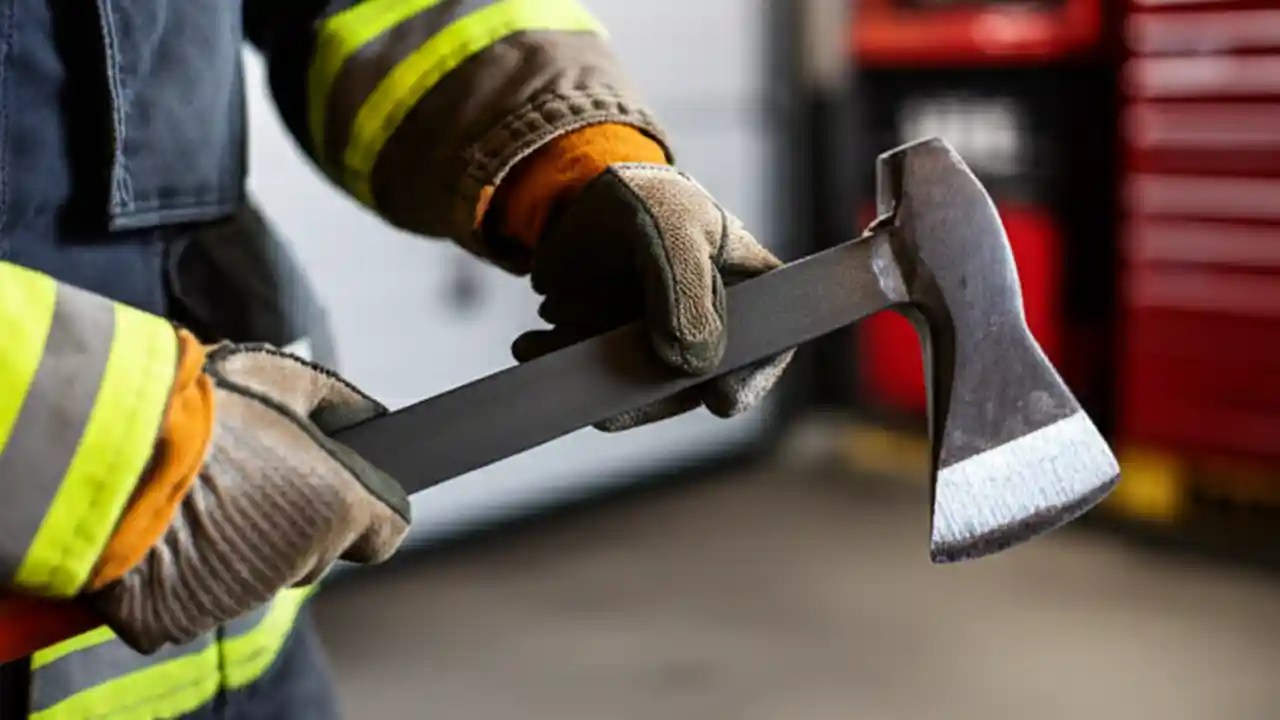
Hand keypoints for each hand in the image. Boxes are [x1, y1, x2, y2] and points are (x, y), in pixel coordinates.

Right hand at [89, 344, 409, 652]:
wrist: (104, 447)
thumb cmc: (198, 404)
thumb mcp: (277, 376)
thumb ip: (333, 399)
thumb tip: (367, 412)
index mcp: (337, 504)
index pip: (385, 531)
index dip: (364, 511)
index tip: (334, 492)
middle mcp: (302, 558)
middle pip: (316, 551)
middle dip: (290, 522)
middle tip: (243, 478)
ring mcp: (244, 593)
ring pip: (257, 574)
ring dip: (237, 543)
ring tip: (194, 495)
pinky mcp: (188, 619)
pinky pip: (198, 597)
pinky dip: (186, 572)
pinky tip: (163, 530)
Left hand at [514, 163, 792, 430]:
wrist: (584, 196)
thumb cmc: (648, 201)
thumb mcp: (671, 228)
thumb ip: (685, 290)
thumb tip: (692, 365)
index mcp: (754, 295)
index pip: (769, 346)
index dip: (751, 379)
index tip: (720, 398)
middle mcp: (715, 333)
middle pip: (692, 385)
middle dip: (641, 394)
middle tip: (599, 399)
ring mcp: (667, 350)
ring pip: (636, 388)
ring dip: (587, 379)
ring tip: (535, 345)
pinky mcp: (621, 356)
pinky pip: (597, 378)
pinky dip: (563, 365)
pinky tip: (530, 345)